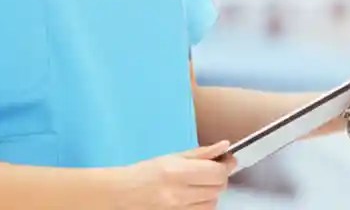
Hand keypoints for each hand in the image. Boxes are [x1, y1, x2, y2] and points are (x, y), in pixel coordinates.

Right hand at [109, 140, 235, 208]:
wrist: (123, 194)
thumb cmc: (144, 173)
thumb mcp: (171, 156)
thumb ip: (201, 153)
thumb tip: (224, 146)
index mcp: (177, 172)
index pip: (217, 172)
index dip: (226, 165)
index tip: (226, 159)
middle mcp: (179, 194)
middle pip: (219, 188)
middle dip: (219, 177)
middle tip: (210, 170)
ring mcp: (180, 209)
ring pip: (214, 202)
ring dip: (212, 191)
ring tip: (198, 184)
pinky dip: (203, 203)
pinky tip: (193, 195)